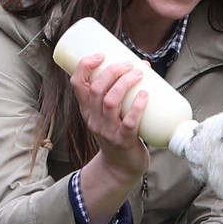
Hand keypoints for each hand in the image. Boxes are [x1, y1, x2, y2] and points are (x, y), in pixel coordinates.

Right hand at [70, 54, 150, 177]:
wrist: (120, 169)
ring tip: (138, 73)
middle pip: (97, 89)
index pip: (77, 84)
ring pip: (111, 102)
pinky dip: (137, 106)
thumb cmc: (118, 136)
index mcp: (87, 110)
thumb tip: (143, 66)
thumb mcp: (109, 115)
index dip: (85, 66)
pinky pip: (129, 122)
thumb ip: (121, 93)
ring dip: (124, 84)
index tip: (100, 55)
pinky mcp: (123, 141)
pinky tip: (144, 95)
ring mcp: (107, 131)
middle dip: (112, 72)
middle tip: (128, 64)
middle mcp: (94, 119)